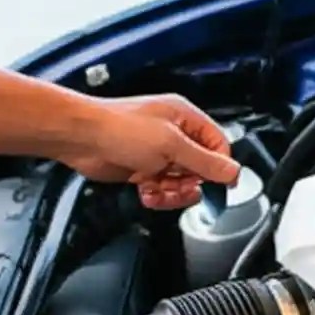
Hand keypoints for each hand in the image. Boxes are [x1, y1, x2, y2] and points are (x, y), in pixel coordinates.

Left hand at [57, 95, 238, 209]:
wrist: (82, 138)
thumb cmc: (119, 128)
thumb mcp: (171, 146)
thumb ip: (205, 162)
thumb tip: (233, 171)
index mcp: (185, 119)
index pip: (218, 146)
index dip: (220, 168)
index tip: (218, 185)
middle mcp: (173, 135)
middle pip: (200, 169)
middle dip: (190, 183)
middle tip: (179, 186)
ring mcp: (156, 153)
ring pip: (180, 183)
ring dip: (172, 193)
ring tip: (158, 190)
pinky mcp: (141, 169)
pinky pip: (161, 189)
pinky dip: (156, 195)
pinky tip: (145, 191)